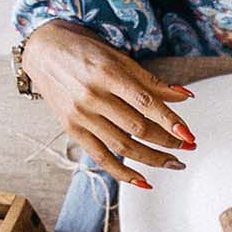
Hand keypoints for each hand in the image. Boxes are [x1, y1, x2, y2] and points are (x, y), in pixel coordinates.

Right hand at [19, 21, 195, 188]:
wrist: (42, 50)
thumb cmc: (85, 51)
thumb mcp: (119, 58)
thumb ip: (151, 81)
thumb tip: (184, 97)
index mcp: (107, 73)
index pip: (145, 103)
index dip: (170, 121)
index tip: (189, 135)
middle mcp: (92, 96)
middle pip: (138, 128)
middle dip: (168, 141)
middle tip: (188, 147)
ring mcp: (81, 115)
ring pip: (124, 147)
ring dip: (154, 159)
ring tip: (175, 163)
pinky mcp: (72, 130)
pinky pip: (101, 158)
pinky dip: (124, 173)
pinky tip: (144, 181)